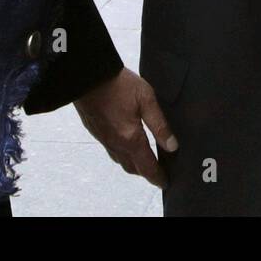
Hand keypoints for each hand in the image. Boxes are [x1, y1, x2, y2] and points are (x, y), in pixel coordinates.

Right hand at [74, 67, 178, 187]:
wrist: (88, 77)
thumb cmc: (119, 85)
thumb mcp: (146, 100)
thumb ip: (160, 125)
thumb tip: (172, 146)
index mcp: (130, 139)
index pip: (147, 166)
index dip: (158, 177)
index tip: (166, 183)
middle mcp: (116, 144)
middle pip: (133, 168)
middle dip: (146, 173)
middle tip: (159, 172)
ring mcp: (104, 139)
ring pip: (121, 161)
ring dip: (134, 165)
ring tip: (145, 161)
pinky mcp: (96, 132)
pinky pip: (112, 151)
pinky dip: (123, 155)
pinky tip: (127, 145)